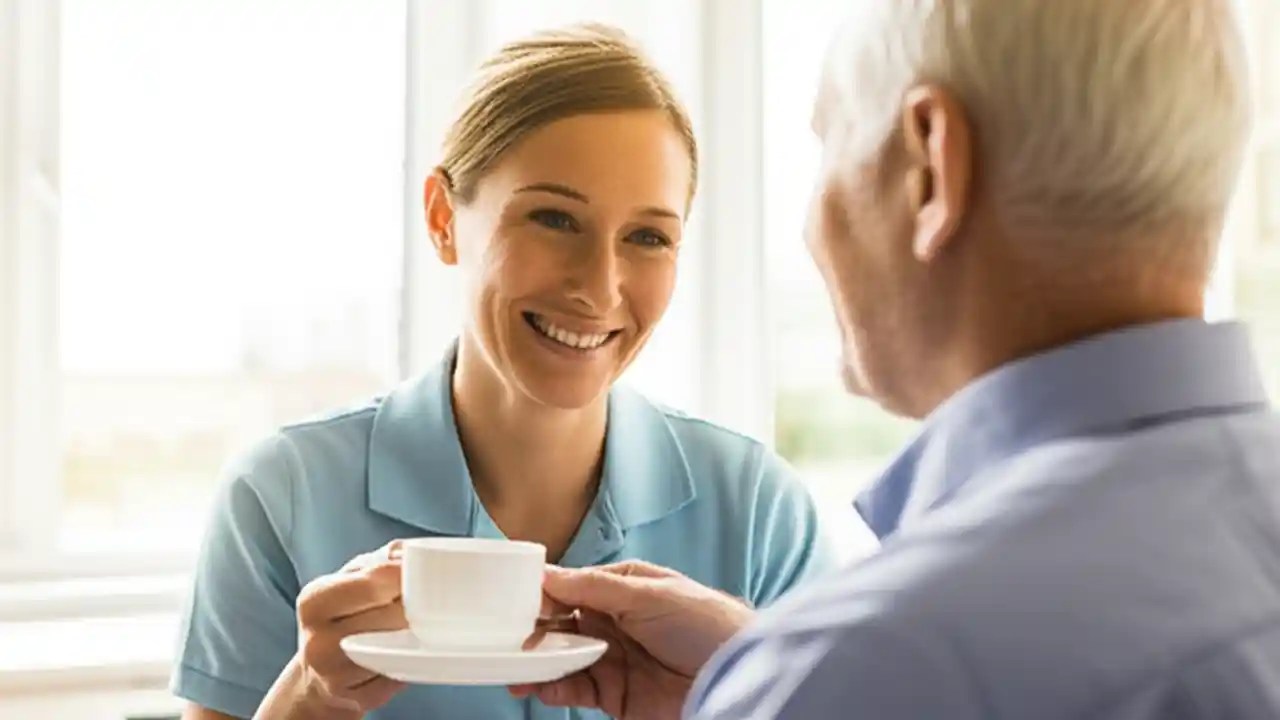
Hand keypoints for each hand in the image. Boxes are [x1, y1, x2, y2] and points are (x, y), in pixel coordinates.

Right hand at [290, 540, 409, 715]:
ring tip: (416, 625)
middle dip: (415, 606)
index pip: (375, 581)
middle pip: (392, 615)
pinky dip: (409, 664)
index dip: (407, 575)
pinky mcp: (356, 700)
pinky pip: (399, 676)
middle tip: (426, 601)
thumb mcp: (352, 578)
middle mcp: (317, 640)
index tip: (426, 572)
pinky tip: (403, 654)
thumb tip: (412, 551)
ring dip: (415, 636)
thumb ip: (380, 560)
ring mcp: (334, 675)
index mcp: (314, 601)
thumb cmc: (343, 613)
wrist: (319, 669)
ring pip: (397, 647)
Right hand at [511, 561, 754, 718]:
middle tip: (501, 637)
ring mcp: (616, 659)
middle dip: (533, 630)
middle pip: (563, 624)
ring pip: (563, 658)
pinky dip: (553, 688)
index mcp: (625, 589)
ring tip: (510, 667)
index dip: (544, 592)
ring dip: (536, 662)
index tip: (510, 598)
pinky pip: (576, 689)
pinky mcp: (617, 695)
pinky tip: (536, 685)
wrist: (739, 679)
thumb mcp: (650, 595)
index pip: (574, 586)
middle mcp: (616, 622)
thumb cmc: (707, 624)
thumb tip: (548, 574)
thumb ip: (595, 588)